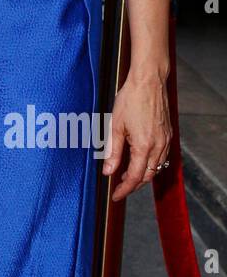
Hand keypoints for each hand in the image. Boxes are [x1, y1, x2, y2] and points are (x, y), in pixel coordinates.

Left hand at [102, 71, 171, 200]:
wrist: (149, 81)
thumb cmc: (131, 99)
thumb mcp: (115, 126)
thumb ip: (113, 151)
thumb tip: (108, 171)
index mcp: (144, 146)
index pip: (134, 177)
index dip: (124, 189)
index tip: (115, 195)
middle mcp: (158, 146)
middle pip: (147, 175)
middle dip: (133, 185)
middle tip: (119, 188)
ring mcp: (166, 140)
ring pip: (156, 167)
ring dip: (142, 175)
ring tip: (126, 176)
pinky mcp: (168, 134)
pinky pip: (161, 156)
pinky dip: (151, 164)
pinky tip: (140, 160)